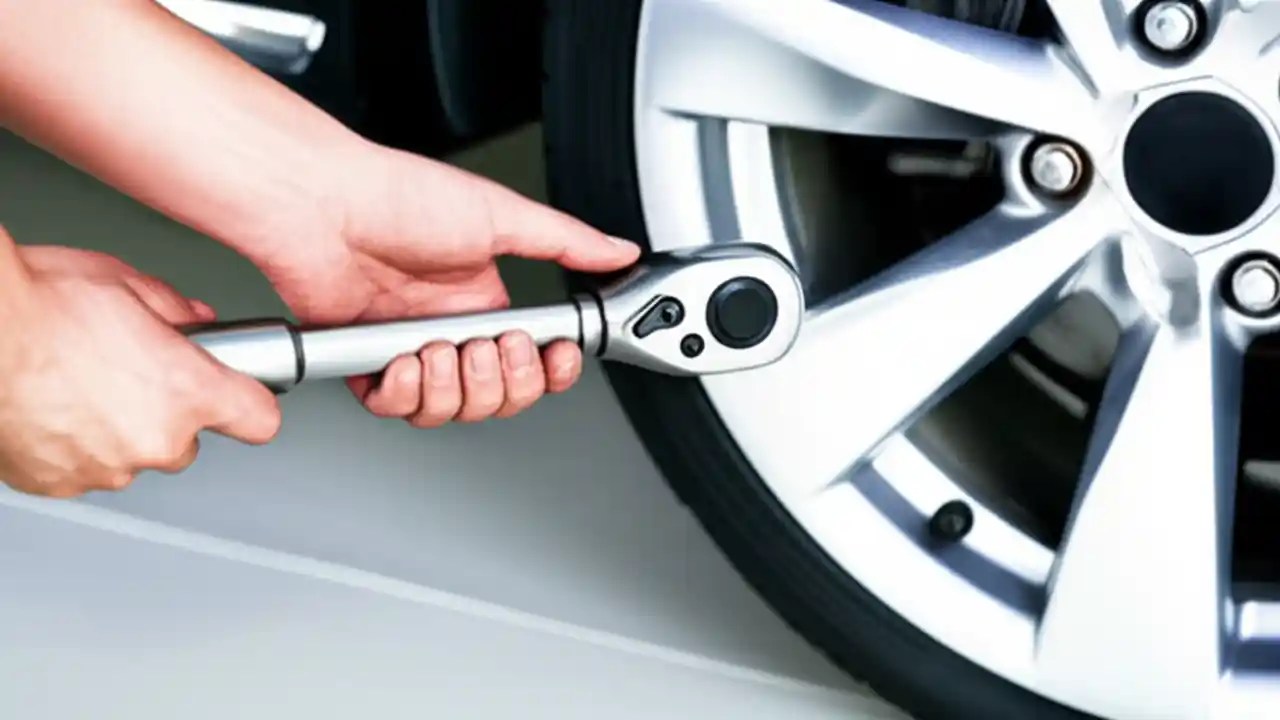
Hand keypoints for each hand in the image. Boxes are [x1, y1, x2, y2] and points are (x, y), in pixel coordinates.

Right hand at [0, 236, 280, 496]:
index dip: (249, 404)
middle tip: (131, 374)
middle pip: (188, 440)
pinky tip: (53, 408)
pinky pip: (83, 469)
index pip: (259, 419)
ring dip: (118, 430)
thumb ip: (177, 311)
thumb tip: (195, 322)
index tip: (241, 395)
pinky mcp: (59, 483)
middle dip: (168, 411)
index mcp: (187, 392)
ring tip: (80, 385)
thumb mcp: (128, 284)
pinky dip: (73, 446)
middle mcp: (155, 440)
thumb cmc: (39, 303)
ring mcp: (106, 468)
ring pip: (133, 456)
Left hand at [250, 144, 640, 426]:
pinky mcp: (367, 363)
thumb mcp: (501, 215)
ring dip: (452, 386)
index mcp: (486, 300)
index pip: (533, 360)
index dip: (547, 372)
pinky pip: (397, 407)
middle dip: (500, 381)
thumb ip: (567, 242)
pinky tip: (404, 359)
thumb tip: (619, 250)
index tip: (552, 358)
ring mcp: (410, 348)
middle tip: (488, 345)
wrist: (324, 205)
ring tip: (440, 347)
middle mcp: (450, 328)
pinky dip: (405, 393)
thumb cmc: (400, 197)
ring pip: (451, 409)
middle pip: (498, 396)